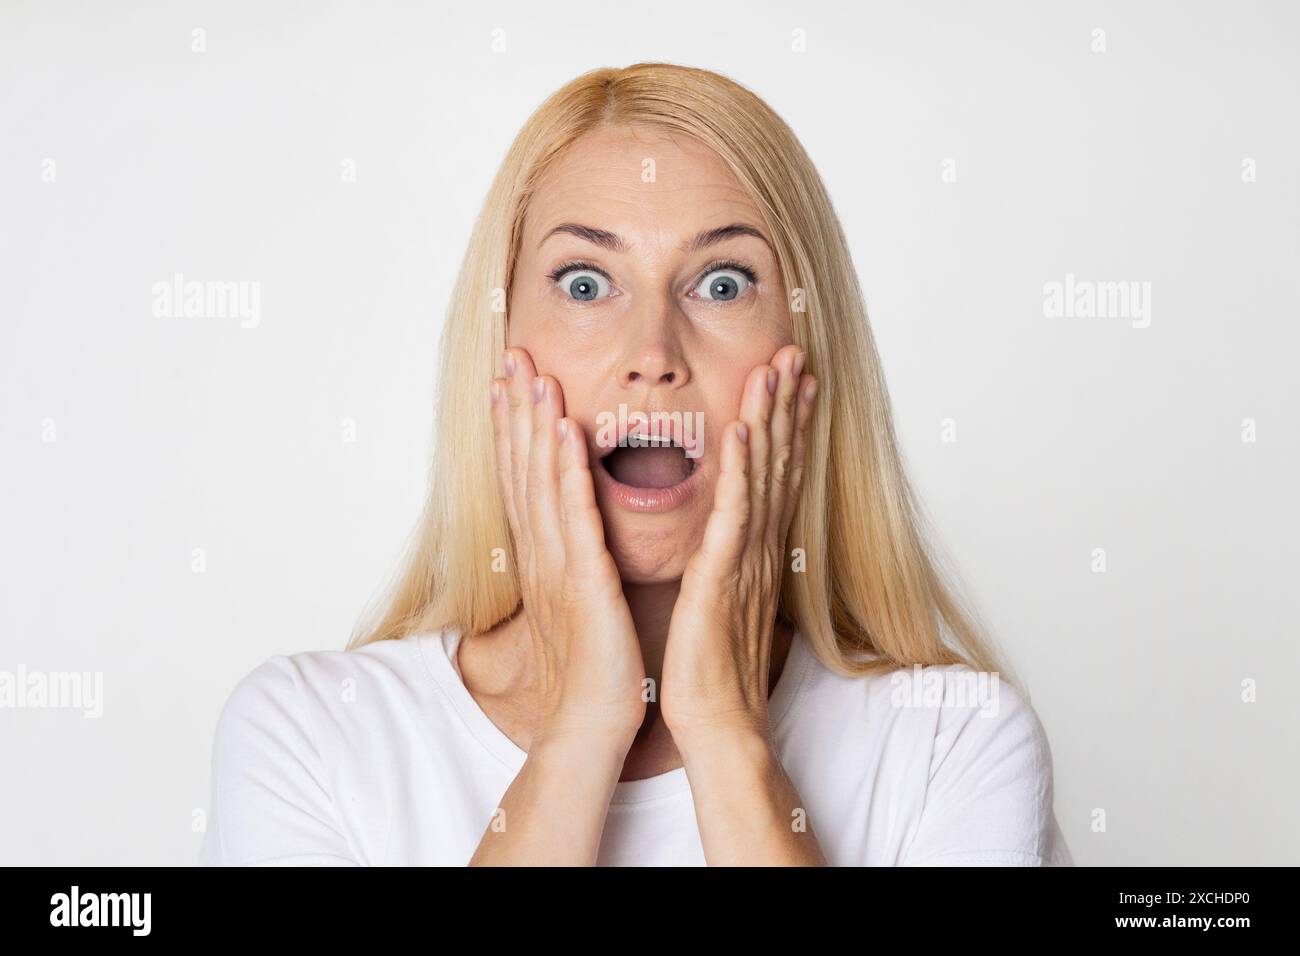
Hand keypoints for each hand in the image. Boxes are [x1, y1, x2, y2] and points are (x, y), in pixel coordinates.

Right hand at [491, 347, 646, 747]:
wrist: (592, 722)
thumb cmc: (592, 666)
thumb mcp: (577, 600)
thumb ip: (572, 559)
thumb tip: (572, 529)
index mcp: (545, 556)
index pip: (525, 479)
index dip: (516, 428)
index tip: (512, 381)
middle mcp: (544, 554)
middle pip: (523, 470)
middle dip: (517, 410)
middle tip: (511, 356)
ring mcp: (560, 566)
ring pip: (543, 484)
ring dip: (537, 427)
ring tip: (534, 376)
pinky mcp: (584, 583)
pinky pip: (576, 520)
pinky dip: (570, 474)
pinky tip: (568, 434)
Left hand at [660, 344, 816, 743]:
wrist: (717, 719)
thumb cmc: (713, 664)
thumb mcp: (724, 596)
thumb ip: (730, 557)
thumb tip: (730, 530)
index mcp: (754, 549)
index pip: (774, 473)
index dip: (785, 424)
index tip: (793, 380)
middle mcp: (758, 546)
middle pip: (777, 462)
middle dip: (786, 405)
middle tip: (794, 354)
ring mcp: (745, 559)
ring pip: (762, 477)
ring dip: (769, 420)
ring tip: (775, 370)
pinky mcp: (723, 577)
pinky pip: (733, 517)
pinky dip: (738, 474)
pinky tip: (738, 433)